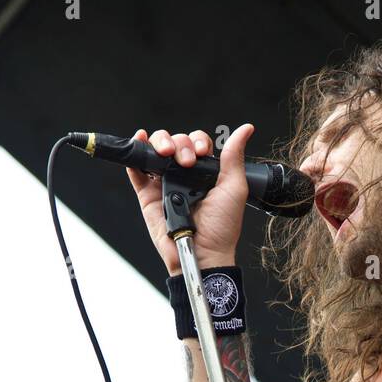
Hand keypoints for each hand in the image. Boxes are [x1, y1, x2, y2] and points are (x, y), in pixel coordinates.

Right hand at [126, 123, 255, 274]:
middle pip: (176, 142)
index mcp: (205, 173)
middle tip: (186, 161)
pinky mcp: (147, 194)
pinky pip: (136, 169)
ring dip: (160, 143)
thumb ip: (234, 156)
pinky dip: (135, 152)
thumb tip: (246, 129)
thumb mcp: (234, 187)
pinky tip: (140, 141)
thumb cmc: (222, 227)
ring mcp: (164, 183)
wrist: (203, 253)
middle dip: (180, 143)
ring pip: (156, 150)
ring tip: (166, 153)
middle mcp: (184, 175)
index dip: (197, 141)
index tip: (201, 152)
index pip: (197, 143)